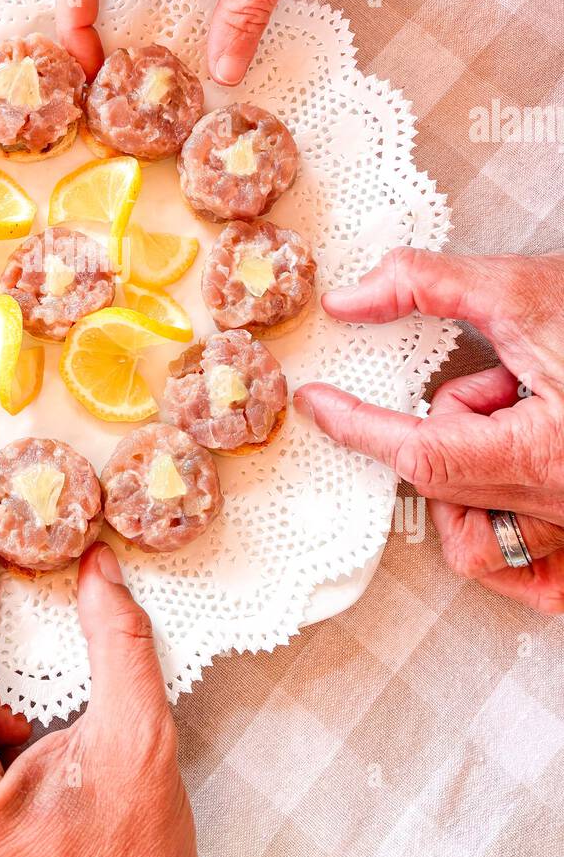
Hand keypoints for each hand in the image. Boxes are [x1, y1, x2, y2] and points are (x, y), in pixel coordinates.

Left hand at [296, 248, 563, 613]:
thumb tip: (350, 301)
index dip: (358, 426)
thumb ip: (431, 286)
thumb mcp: (529, 291)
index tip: (317, 405)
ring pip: (479, 533)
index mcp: (551, 454)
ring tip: (528, 413)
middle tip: (501, 377)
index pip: (421, 453)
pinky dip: (502, 525)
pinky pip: (523, 570)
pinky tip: (522, 465)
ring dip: (477, 467)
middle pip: (450, 481)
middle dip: (453, 419)